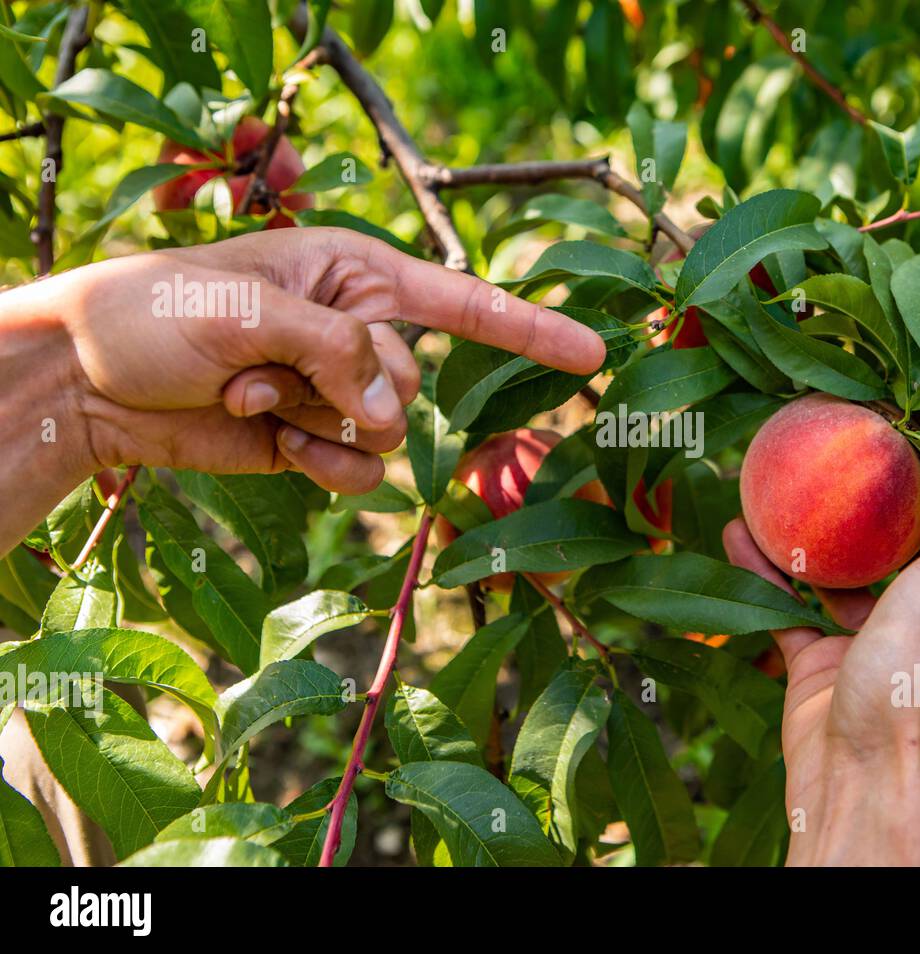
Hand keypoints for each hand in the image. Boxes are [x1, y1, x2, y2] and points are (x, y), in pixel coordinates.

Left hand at [0, 227, 604, 549]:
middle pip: (412, 385)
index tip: (594, 355)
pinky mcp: (313, 444)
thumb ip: (339, 351)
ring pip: (388, 437)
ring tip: (249, 392)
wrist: (88, 378)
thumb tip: (391, 417)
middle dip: (344, 387)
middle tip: (266, 365)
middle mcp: (358, 332)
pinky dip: (321, 467)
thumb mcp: (250, 306)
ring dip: (317, 425)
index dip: (532, 330)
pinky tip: (269, 440)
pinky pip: (359, 475)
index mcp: (356, 274)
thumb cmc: (160, 310)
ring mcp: (337, 393)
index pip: (464, 303)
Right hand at [723, 429, 919, 865]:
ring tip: (768, 475)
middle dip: (858, 492)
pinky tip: (735, 532)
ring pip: (828, 567)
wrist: (864, 771)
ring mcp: (863, 635)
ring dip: (800, 526)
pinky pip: (783, 603)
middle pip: (885, 537)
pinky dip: (759, 571)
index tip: (901, 412)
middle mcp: (917, 607)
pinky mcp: (815, 660)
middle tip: (823, 437)